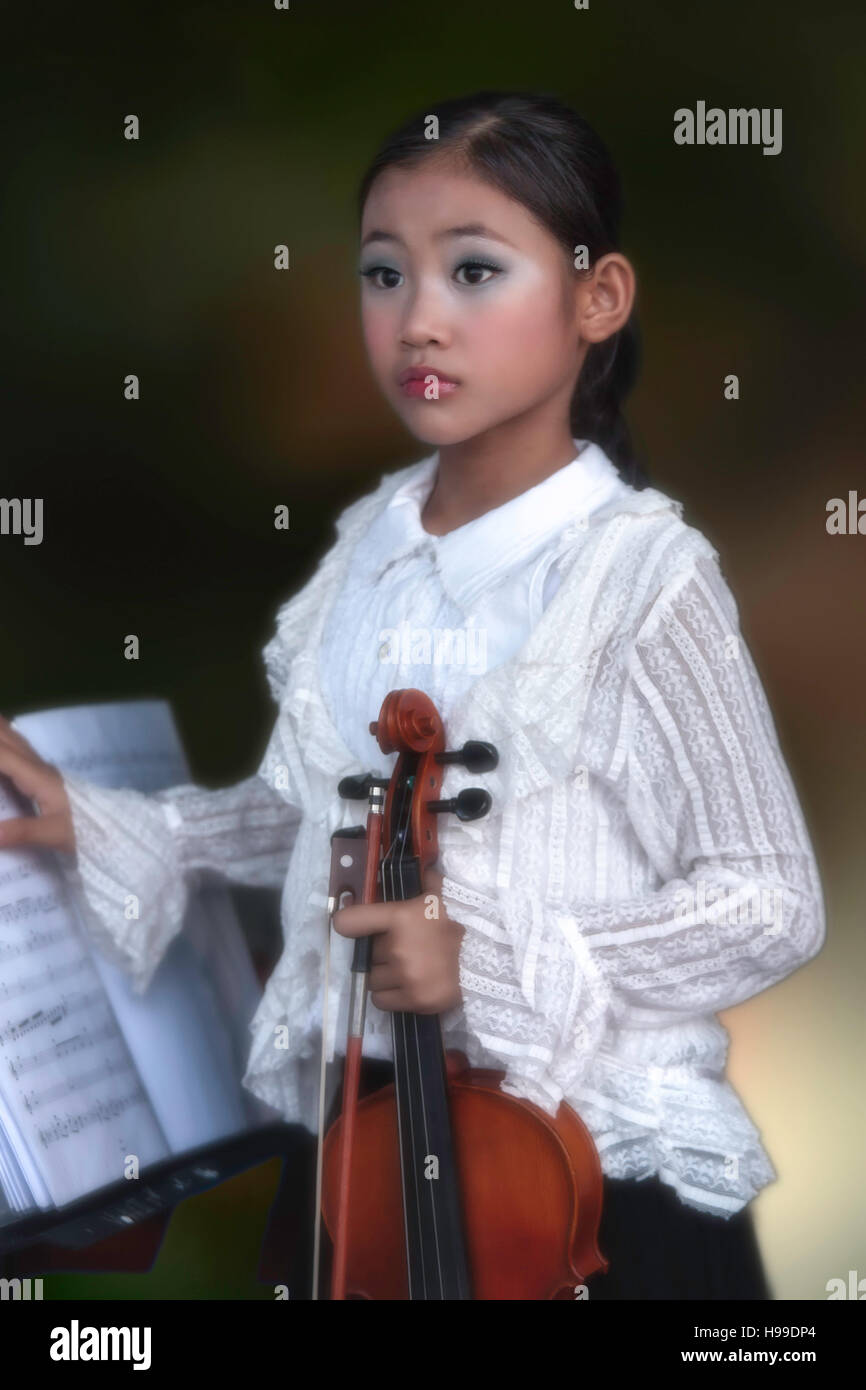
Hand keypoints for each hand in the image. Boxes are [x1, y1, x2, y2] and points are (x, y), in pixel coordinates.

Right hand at [0, 714, 74, 853]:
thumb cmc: (87, 830)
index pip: (2, 755)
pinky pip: (21, 750)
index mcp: (38, 777)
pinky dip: (6, 739)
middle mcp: (39, 767)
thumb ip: (23, 832)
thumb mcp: (56, 834)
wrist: (116, 827)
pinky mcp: (47, 776)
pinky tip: (4, 740)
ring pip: (16, 740)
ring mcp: (44, 769)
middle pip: (8, 738)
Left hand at [331, 866, 463, 1013]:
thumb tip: (422, 867)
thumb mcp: (438, 898)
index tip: (351, 926)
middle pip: (366, 955)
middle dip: (380, 953)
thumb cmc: (458, 927)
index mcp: (401, 917)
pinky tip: (408, 985)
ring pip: (372, 980)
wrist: (487, 962)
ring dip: (384, 976)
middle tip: (401, 950)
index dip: (346, 923)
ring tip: (407, 969)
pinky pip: (382, 1001)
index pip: (349, 922)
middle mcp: (398, 949)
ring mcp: (405, 977)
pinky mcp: (413, 1001)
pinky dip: (390, 995)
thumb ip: (425, 882)